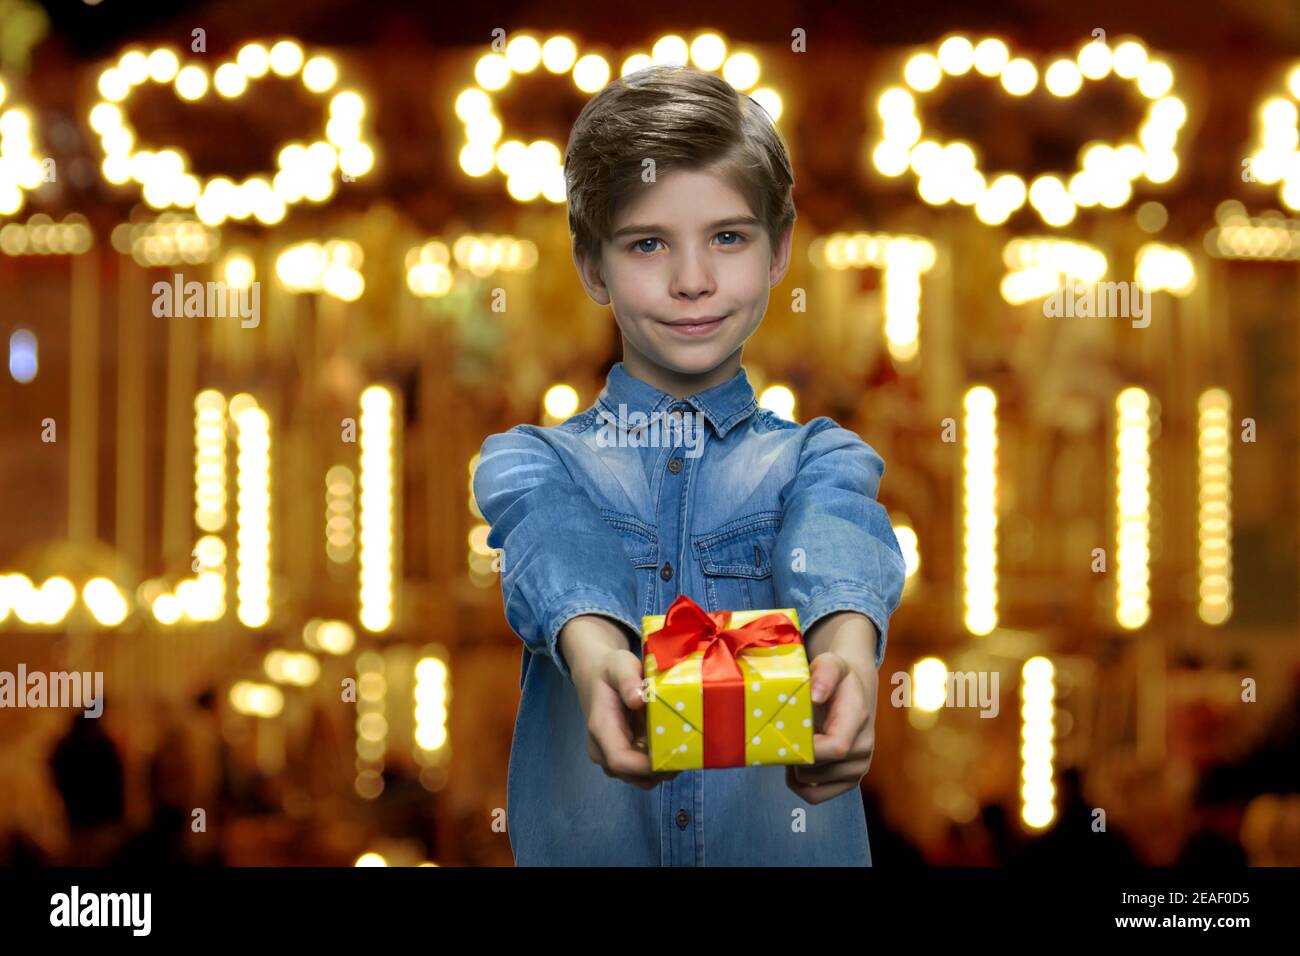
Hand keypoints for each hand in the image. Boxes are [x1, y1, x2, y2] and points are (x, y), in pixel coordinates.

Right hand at [562, 615, 680, 790]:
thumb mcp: (619, 664)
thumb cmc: (610, 670)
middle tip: (689, 750)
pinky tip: (675, 745)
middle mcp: (602, 749)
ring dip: (665, 769)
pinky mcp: (625, 757)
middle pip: (634, 775)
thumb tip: (638, 700)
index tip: (673, 753)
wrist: (596, 676)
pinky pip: (645, 772)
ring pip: (642, 778)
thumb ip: (628, 679)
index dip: (647, 766)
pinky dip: (662, 764)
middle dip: (663, 769)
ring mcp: (612, 756)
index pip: (620, 761)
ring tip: (684, 747)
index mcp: (601, 729)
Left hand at [785, 650, 877, 804]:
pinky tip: (796, 762)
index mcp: (858, 720)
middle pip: (817, 770)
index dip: (806, 749)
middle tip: (783, 736)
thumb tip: (816, 696)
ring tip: (793, 745)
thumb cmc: (837, 677)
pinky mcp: (850, 782)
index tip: (786, 735)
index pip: (835, 748)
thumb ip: (824, 673)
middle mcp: (863, 749)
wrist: (855, 692)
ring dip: (794, 770)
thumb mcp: (830, 662)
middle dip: (792, 757)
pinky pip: (815, 797)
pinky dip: (799, 784)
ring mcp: (858, 769)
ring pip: (811, 787)